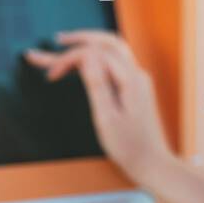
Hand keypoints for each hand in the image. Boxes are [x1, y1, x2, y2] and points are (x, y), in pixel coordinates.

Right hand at [24, 30, 171, 183]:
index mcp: (130, 80)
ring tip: (66, 43)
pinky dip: (96, 57)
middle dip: (81, 39)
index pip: (95, 54)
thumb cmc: (129, 147)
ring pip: (112, 50)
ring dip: (90, 44)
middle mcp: (136, 74)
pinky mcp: (134, 87)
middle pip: (108, 43)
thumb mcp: (107, 118)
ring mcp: (137, 79)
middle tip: (57, 39)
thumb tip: (85, 56)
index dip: (70, 59)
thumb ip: (96, 84)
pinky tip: (84, 60)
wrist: (152, 164)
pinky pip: (114, 63)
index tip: (50, 74)